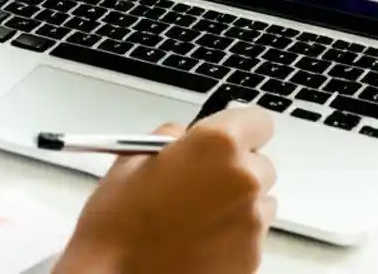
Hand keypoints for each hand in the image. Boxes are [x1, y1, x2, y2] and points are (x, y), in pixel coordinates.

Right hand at [54, 107, 276, 273]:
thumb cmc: (117, 225)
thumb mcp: (129, 162)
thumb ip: (166, 139)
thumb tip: (181, 137)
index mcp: (215, 146)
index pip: (258, 120)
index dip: (240, 128)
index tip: (227, 137)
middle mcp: (243, 180)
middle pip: (260, 164)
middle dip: (234, 169)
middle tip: (197, 183)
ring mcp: (252, 222)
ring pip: (258, 201)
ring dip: (235, 203)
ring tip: (192, 217)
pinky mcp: (253, 257)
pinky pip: (251, 235)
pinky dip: (231, 234)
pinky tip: (196, 241)